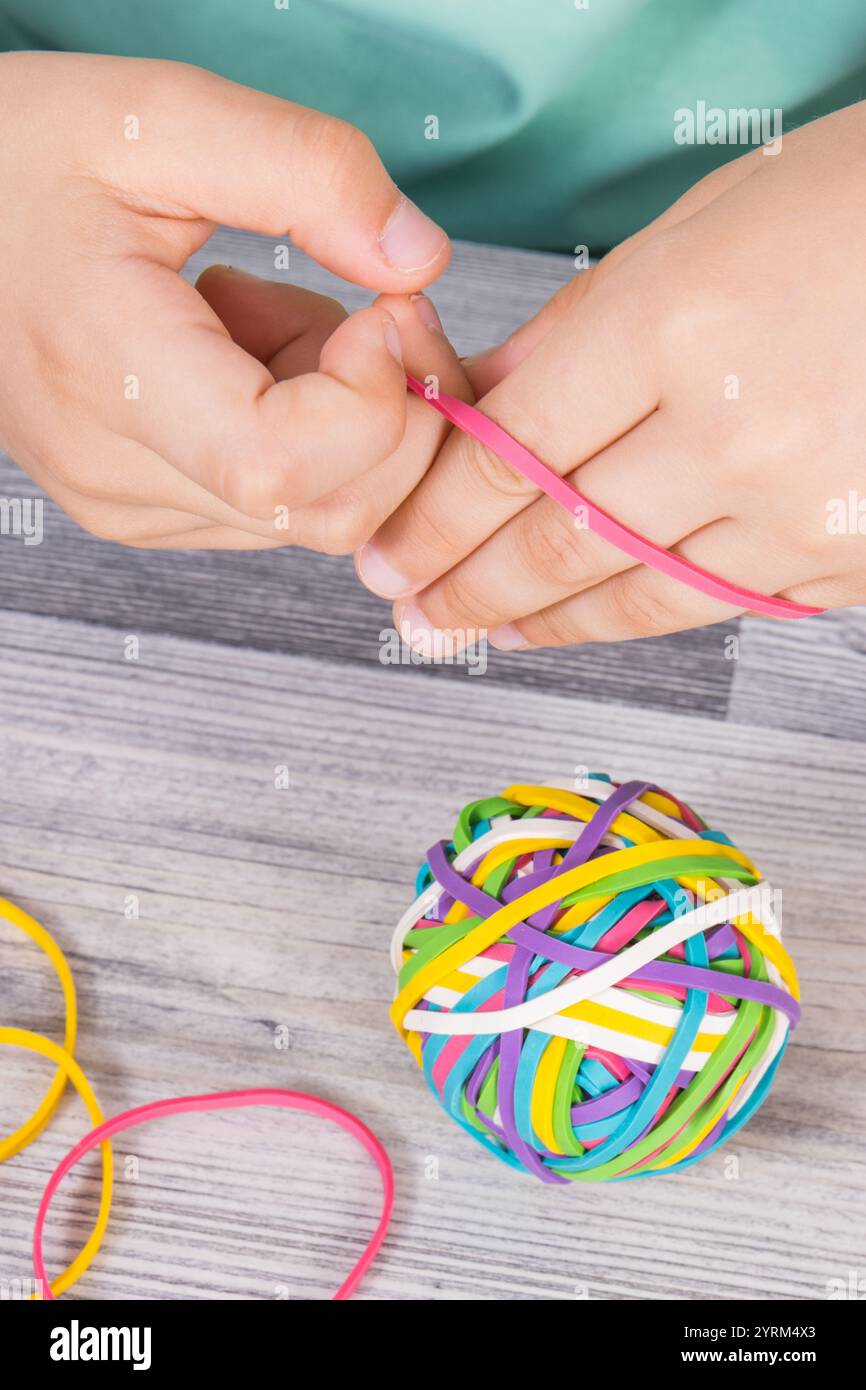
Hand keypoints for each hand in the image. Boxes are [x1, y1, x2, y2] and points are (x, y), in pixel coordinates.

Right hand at [0, 52, 461, 550]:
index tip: (381, 311)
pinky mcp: (153, 509)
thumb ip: (306, 172)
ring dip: (348, 417)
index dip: (374, 400)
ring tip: (268, 315)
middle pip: (334, 511)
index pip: (285, 466)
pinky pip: (284, 505)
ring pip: (321, 514)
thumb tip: (420, 260)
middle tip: (366, 305)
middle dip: (393, 408)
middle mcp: (121, 476)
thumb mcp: (158, 116)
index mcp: (111, 376)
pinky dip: (309, 434)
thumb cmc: (22, 161)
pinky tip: (248, 354)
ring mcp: (134, 507)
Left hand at [356, 105, 865, 646]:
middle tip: (408, 606)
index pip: (512, 449)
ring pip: (633, 592)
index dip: (433, 511)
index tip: (388, 541)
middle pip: (555, 536)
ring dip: (538, 618)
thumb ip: (589, 323)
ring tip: (475, 628)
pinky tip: (588, 624)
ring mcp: (800, 509)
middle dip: (463, 579)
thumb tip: (488, 396)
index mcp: (679, 323)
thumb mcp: (714, 222)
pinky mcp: (852, 561)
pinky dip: (640, 620)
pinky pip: (721, 604)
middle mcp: (732, 431)